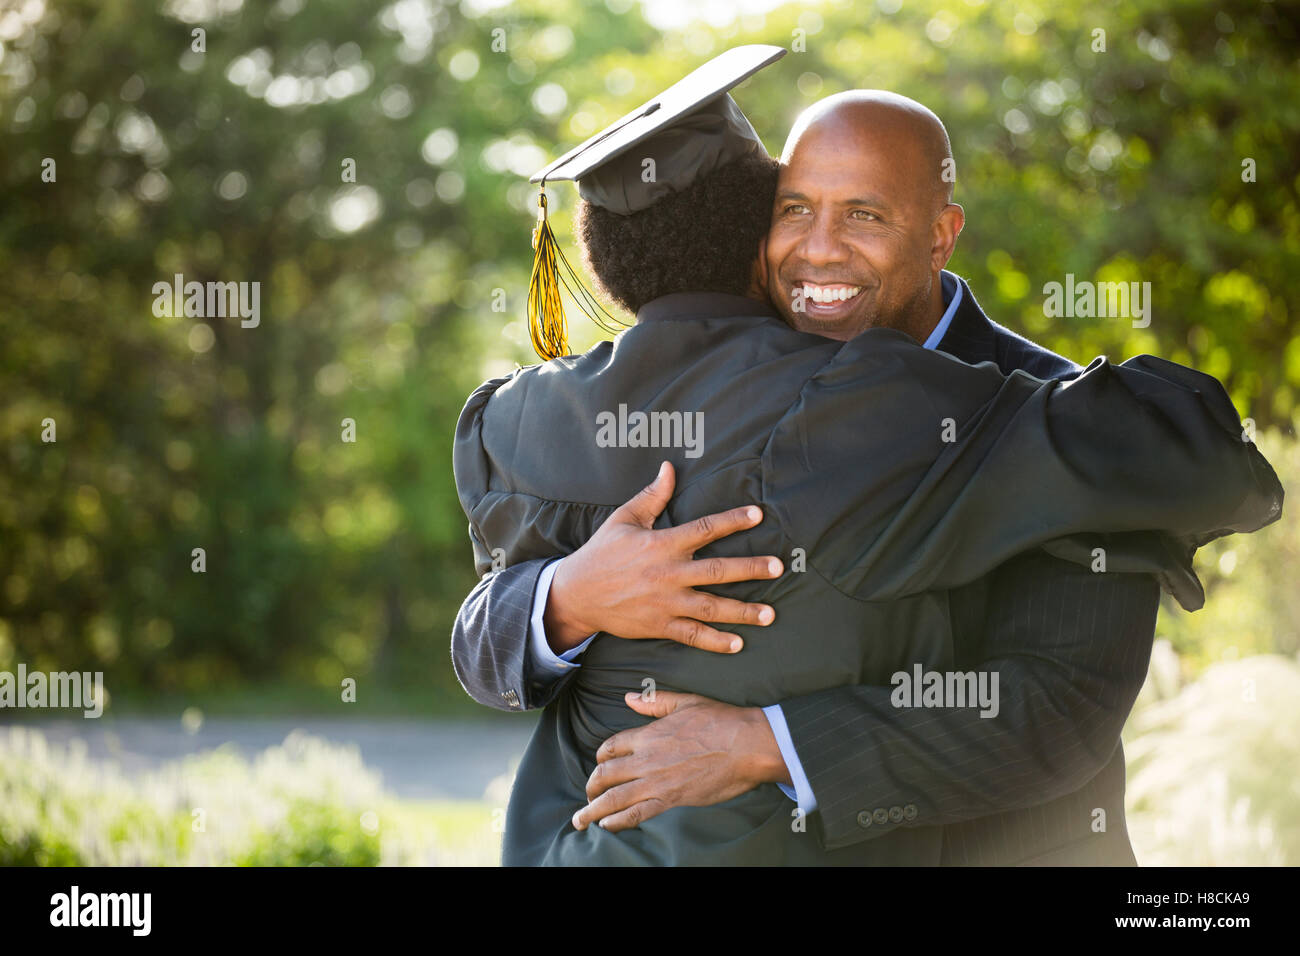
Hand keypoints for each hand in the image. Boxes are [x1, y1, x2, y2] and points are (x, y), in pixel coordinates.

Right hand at [543, 461, 782, 654]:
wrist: (576, 594)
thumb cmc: (602, 552)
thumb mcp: (624, 519)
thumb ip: (652, 496)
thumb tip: (669, 467)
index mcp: (662, 543)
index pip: (705, 528)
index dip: (733, 520)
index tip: (758, 514)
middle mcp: (667, 573)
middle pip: (717, 570)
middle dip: (750, 569)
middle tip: (778, 567)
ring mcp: (665, 602)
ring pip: (711, 606)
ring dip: (742, 611)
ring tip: (770, 614)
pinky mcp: (659, 625)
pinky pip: (692, 635)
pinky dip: (715, 641)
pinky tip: (738, 644)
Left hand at [572, 690, 790, 832]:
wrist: (746, 745)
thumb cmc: (721, 721)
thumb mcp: (685, 702)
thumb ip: (654, 701)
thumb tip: (628, 697)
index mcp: (648, 734)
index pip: (611, 747)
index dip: (601, 757)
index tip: (600, 764)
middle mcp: (646, 758)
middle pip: (605, 774)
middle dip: (591, 786)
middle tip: (586, 795)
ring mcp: (656, 781)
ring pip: (614, 798)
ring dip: (592, 810)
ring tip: (579, 820)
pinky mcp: (670, 799)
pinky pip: (636, 814)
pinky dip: (617, 821)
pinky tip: (605, 826)